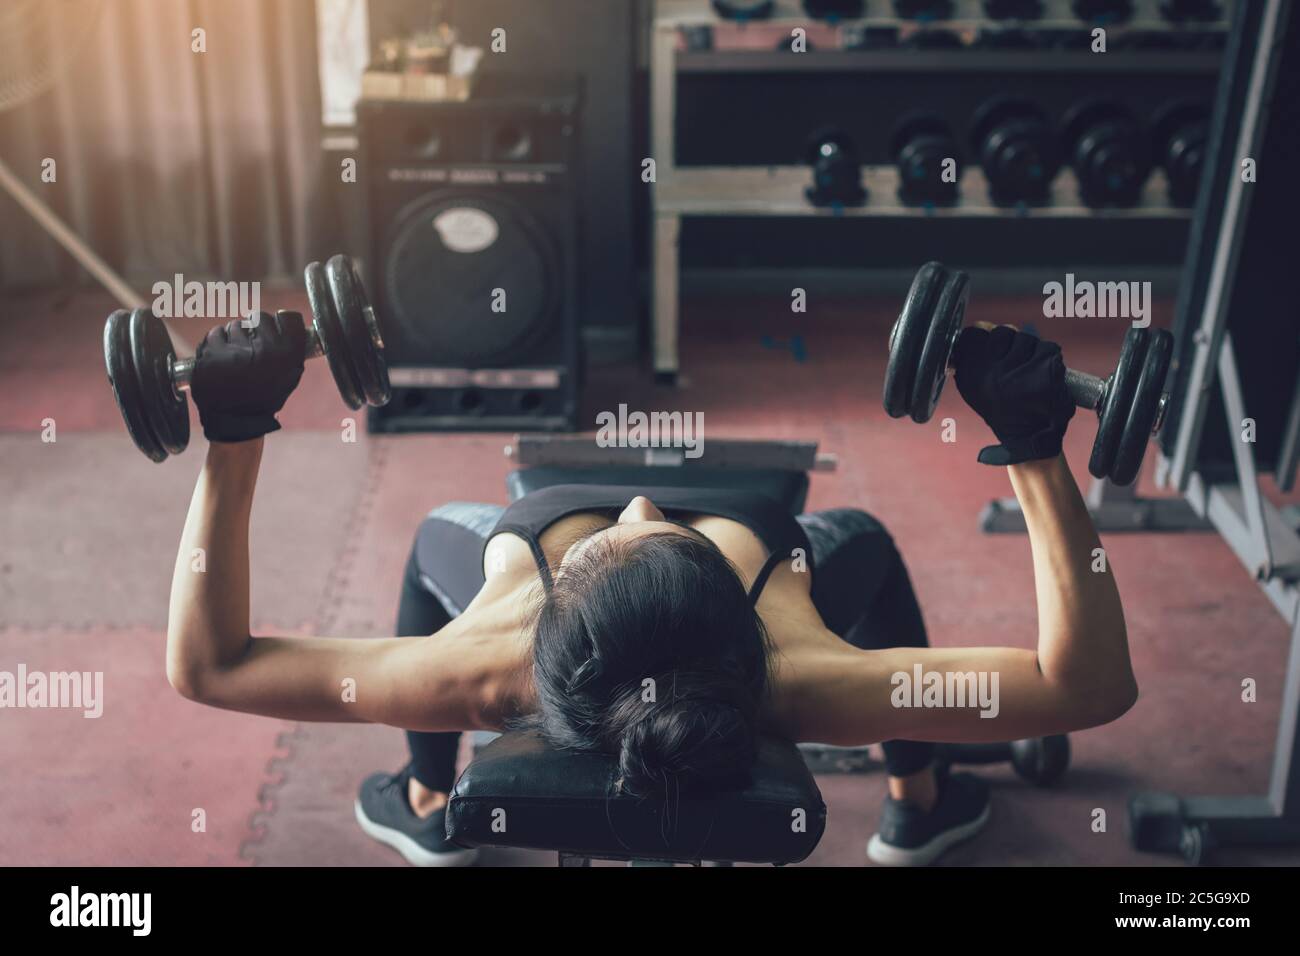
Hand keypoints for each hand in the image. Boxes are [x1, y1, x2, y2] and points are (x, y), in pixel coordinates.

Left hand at [190, 311, 306, 443]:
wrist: (235, 420)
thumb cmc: (264, 398)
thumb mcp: (289, 376)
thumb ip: (291, 349)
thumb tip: (287, 322)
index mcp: (287, 355)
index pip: (288, 317)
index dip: (280, 322)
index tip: (274, 328)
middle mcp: (264, 349)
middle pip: (260, 318)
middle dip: (256, 328)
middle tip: (252, 343)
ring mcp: (236, 349)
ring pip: (236, 325)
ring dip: (236, 336)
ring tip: (235, 354)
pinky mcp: (212, 352)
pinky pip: (216, 332)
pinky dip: (218, 341)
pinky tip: (221, 355)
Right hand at [952, 324, 1074, 466]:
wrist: (1029, 443)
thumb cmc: (1005, 414)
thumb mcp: (978, 391)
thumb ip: (976, 359)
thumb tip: (983, 325)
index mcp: (971, 376)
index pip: (977, 333)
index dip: (990, 332)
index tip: (996, 339)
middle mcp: (992, 373)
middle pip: (1006, 332)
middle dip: (1015, 343)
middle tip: (1019, 366)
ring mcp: (1019, 372)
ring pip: (1030, 340)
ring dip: (1035, 352)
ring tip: (1033, 375)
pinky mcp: (1044, 373)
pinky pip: (1049, 350)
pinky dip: (1052, 361)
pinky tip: (1047, 378)